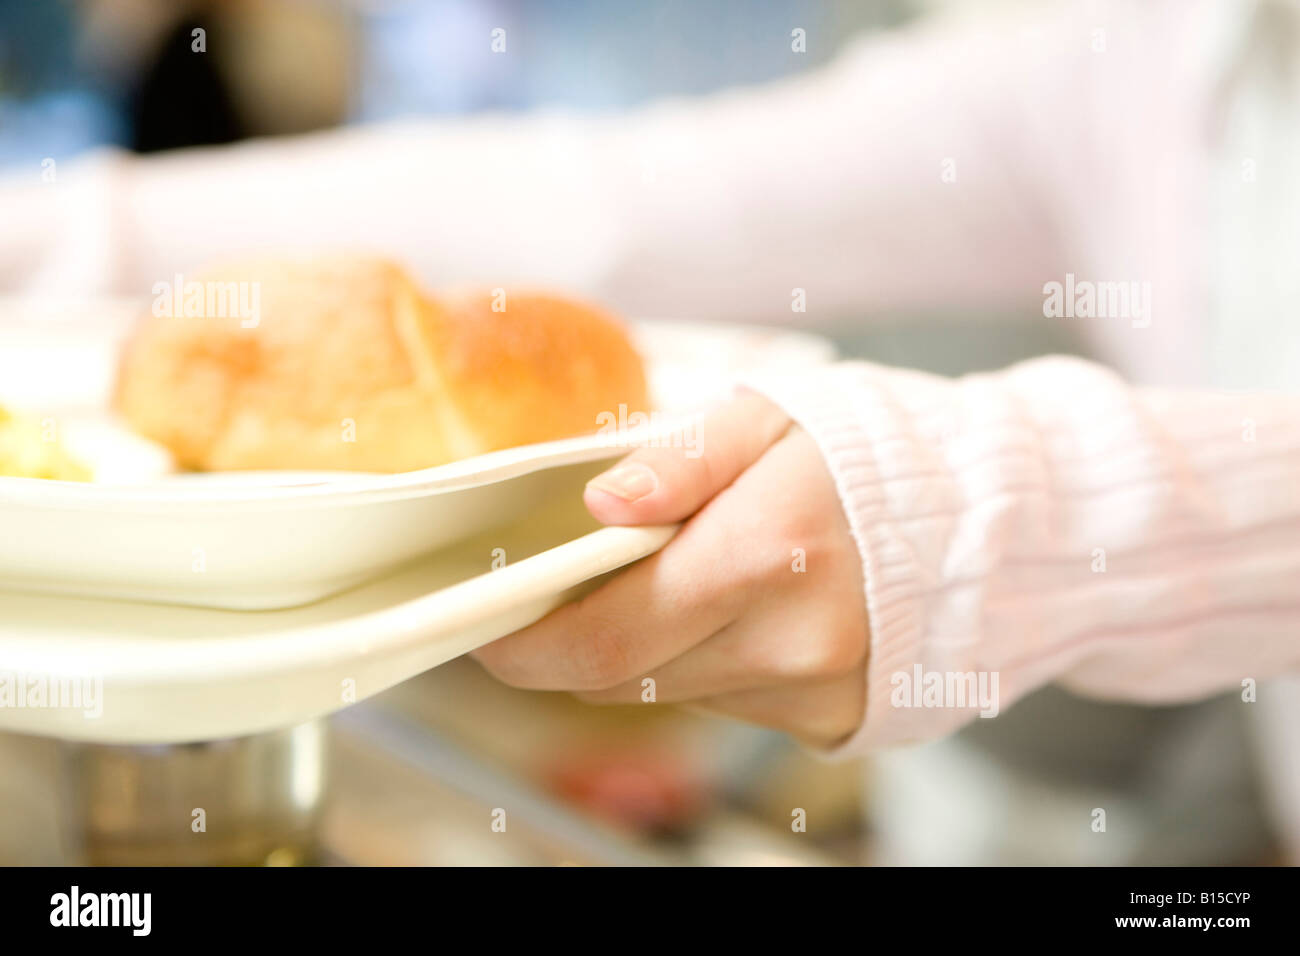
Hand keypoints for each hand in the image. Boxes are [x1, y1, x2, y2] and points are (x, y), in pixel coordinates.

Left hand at [471, 389, 869, 747]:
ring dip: (644, 648)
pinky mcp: (831, 718)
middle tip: (546, 607)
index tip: (489, 633)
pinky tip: (735, 613)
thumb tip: (601, 505)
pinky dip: (705, 663)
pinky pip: (727, 704)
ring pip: (672, 692)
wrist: (986, 514)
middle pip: (626, 676)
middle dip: (569, 648)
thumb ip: (679, 456)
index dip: (528, 646)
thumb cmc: (870, 451)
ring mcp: (815, 689)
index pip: (605, 634)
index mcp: (765, 550)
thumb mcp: (768, 415)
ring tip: (667, 584)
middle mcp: (790, 638)